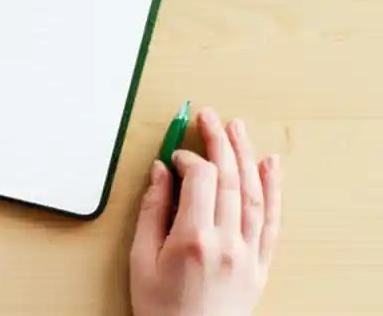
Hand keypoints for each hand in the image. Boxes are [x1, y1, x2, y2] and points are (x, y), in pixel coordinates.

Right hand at [130, 107, 282, 315]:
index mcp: (193, 240)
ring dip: (245, 156)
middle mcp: (227, 243)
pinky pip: (271, 220)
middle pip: (228, 178)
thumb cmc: (160, 310)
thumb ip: (151, 211)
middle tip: (209, 115)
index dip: (187, 157)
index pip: (199, 179)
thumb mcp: (140, 260)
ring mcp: (248, 254)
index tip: (174, 153)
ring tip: (237, 128)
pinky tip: (270, 166)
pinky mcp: (260, 265)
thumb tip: (160, 172)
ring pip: (252, 193)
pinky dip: (273, 190)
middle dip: (218, 141)